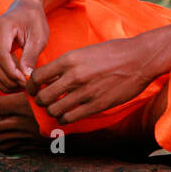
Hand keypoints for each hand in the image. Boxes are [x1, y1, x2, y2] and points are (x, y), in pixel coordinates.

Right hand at [0, 0, 48, 95]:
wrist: (25, 9)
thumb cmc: (34, 21)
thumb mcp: (39, 37)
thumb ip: (31, 56)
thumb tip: (25, 77)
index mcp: (1, 26)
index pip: (1, 55)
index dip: (12, 72)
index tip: (26, 82)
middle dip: (7, 80)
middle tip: (23, 87)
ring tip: (15, 89)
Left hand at [27, 36, 155, 124]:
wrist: (139, 59)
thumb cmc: (112, 52)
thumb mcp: (84, 52)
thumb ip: (66, 65)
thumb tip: (48, 77)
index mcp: (69, 59)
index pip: (37, 77)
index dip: (31, 86)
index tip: (33, 89)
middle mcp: (74, 76)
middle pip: (43, 97)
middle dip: (40, 101)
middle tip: (44, 102)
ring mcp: (85, 92)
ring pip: (54, 110)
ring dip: (52, 112)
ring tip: (56, 110)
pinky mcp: (96, 105)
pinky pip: (70, 118)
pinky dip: (64, 119)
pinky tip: (67, 116)